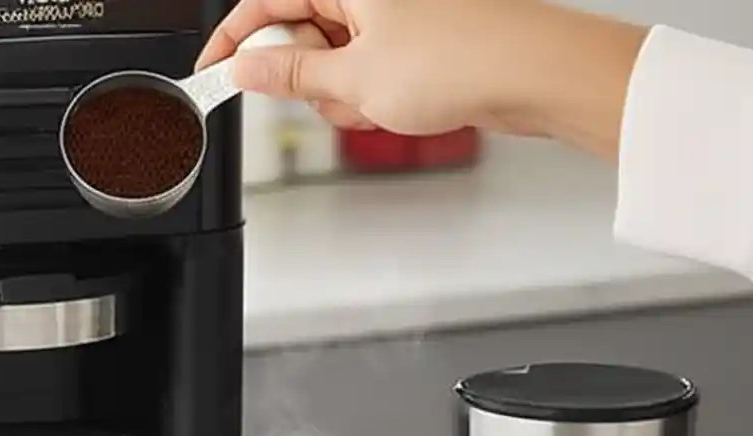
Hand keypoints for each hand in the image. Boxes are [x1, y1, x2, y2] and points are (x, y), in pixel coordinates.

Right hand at [197, 0, 649, 157]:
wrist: (538, 75)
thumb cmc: (462, 58)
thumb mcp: (353, 78)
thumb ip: (290, 74)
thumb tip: (247, 68)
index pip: (265, 2)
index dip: (233, 41)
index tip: (213, 73)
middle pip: (300, 31)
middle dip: (303, 74)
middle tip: (324, 94)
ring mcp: (393, 17)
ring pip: (333, 59)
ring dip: (340, 93)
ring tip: (374, 103)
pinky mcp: (415, 42)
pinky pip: (367, 71)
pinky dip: (370, 95)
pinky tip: (394, 107)